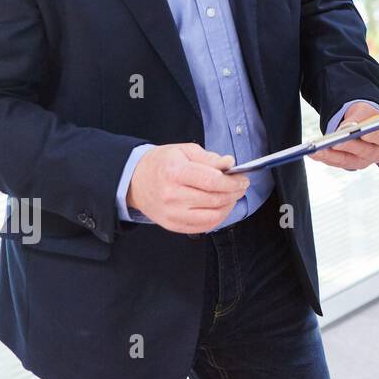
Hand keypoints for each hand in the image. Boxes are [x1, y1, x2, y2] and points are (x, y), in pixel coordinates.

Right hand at [128, 143, 249, 233]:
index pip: (212, 181)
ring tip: (232, 196)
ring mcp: (172, 213)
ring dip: (229, 207)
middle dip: (234, 193)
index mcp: (175, 172)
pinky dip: (218, 218)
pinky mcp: (172, 225)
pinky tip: (221, 208)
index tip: (243, 179)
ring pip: (212, 216)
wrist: (135, 181)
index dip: (232, 182)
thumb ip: (209, 158)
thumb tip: (229, 163)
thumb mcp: (184, 150)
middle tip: (241, 186)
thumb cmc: (162, 163)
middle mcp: (172, 195)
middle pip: (214, 199)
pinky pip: (203, 227)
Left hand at [311, 101, 378, 170]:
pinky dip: (325, 158)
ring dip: (330, 156)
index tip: (361, 132)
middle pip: (362, 151)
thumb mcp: (364, 111)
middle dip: (347, 146)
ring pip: (346, 161)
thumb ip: (357, 118)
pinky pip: (336, 163)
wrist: (363, 126)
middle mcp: (377, 153)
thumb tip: (344, 129)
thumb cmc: (366, 116)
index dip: (372, 135)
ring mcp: (363, 161)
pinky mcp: (349, 165)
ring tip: (316, 150)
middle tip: (335, 142)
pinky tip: (313, 153)